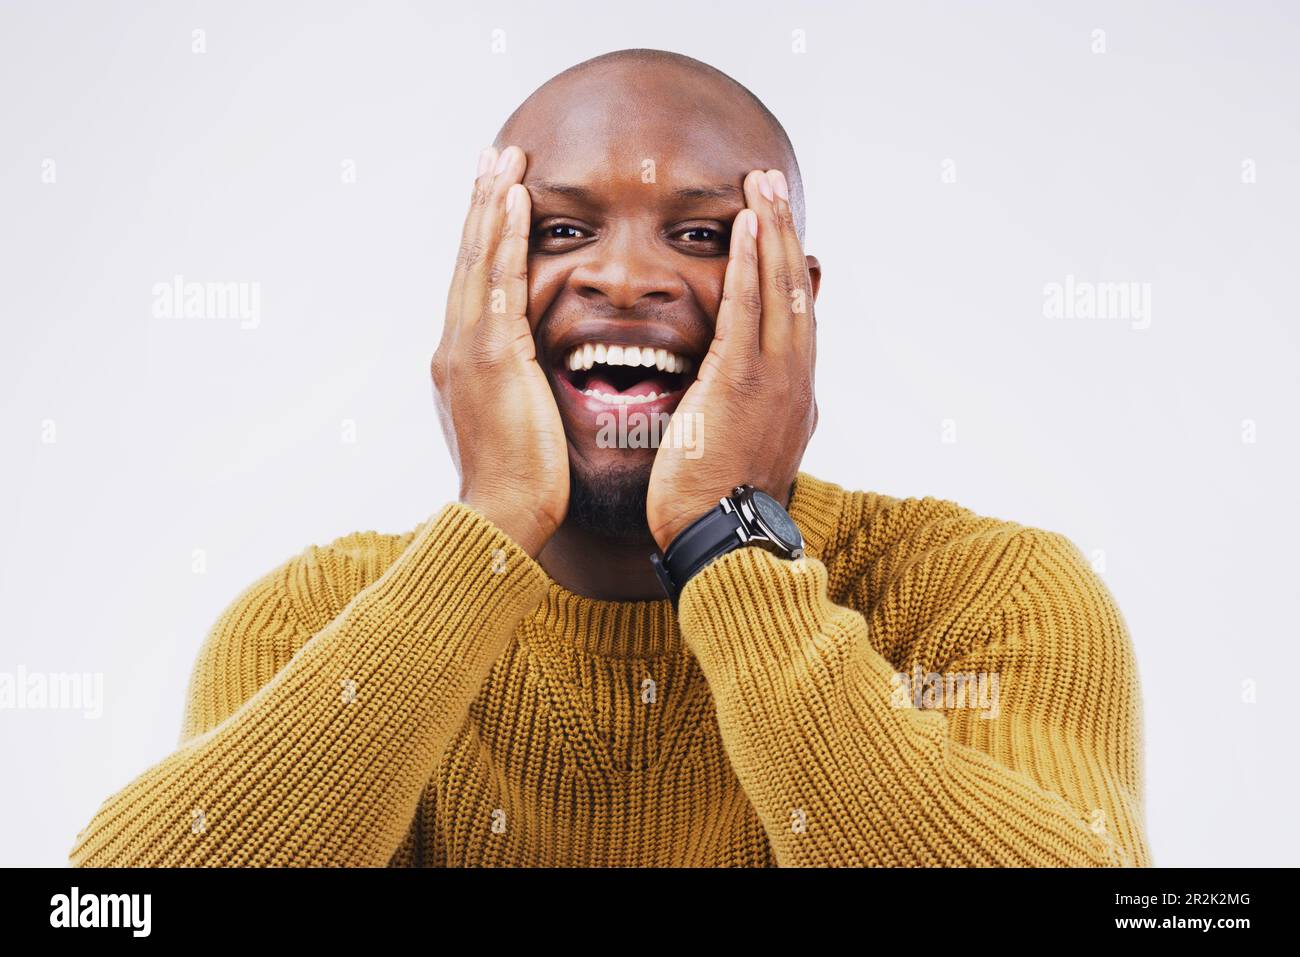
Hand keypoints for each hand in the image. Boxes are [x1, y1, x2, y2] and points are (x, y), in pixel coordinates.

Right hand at [432, 145, 567, 556]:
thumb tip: (529, 373)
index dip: (483, 238)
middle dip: (482, 205)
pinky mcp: (491, 357)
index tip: (495, 197)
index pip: (473, 285)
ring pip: (478, 261)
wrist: (501, 519)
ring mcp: (468, 349)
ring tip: (504, 159)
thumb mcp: (512, 423)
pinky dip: (506, 239)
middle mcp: (456, 347)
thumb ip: (515, 388)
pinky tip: (518, 202)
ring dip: (492, 206)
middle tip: (493, 156)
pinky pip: (499, 283)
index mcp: (462, 362)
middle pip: (468, 260)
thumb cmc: (519, 482)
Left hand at [646, 168, 817, 551]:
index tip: (779, 233)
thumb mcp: (745, 451)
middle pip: (797, 290)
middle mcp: (795, 380)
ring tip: (763, 185)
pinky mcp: (743, 382)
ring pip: (780, 290)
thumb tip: (747, 396)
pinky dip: (749, 266)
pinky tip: (744, 227)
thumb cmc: (718, 505)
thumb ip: (750, 414)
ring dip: (772, 232)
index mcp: (794, 396)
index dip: (789, 270)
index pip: (797, 319)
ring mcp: (775, 379)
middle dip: (785, 234)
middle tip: (773, 186)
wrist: (722, 540)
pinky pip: (747, 309)